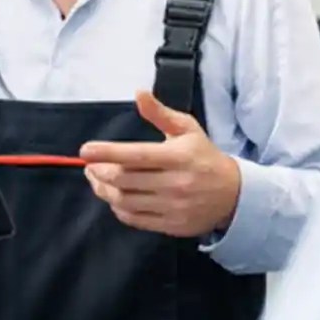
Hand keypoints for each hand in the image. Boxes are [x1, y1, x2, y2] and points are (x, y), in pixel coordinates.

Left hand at [79, 91, 241, 237]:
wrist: (234, 195)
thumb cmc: (204, 157)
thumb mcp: (187, 129)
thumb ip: (160, 113)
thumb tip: (139, 94)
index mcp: (178, 157)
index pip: (136, 155)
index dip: (107, 153)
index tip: (86, 150)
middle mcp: (175, 183)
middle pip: (125, 180)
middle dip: (99, 172)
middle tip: (89, 165)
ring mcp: (173, 207)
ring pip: (125, 201)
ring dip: (103, 190)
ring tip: (96, 179)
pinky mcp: (171, 225)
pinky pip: (135, 219)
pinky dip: (118, 208)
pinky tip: (114, 196)